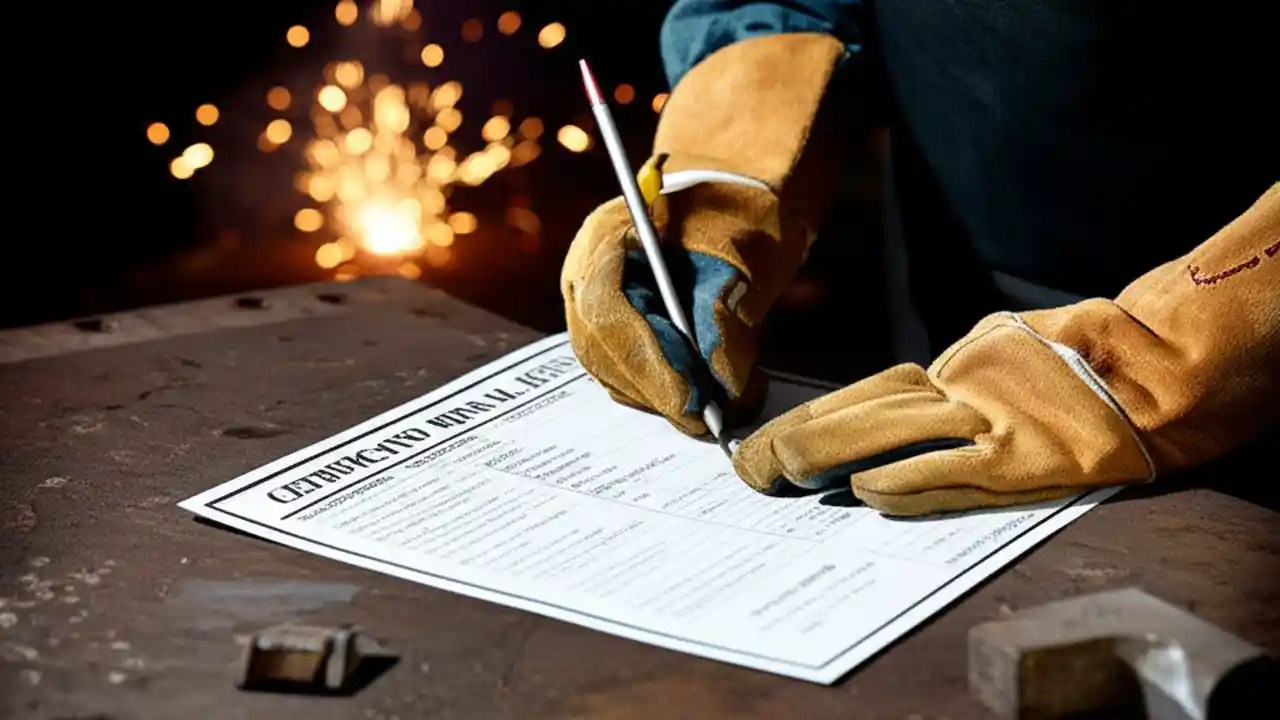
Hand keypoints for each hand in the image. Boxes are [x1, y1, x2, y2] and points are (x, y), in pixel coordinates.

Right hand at [561, 178, 798, 435]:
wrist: (737, 195)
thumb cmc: (739, 209)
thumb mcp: (743, 252)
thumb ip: (727, 314)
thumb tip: (722, 385)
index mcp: (607, 238)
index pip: (607, 310)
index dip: (646, 362)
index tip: (690, 401)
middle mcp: (587, 276)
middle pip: (602, 350)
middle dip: (658, 391)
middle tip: (712, 419)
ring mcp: (595, 305)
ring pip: (614, 372)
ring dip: (665, 398)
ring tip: (723, 407)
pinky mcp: (616, 331)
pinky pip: (629, 375)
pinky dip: (668, 392)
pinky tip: (710, 394)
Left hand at [733, 182, 1279, 515]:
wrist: (1152, 370)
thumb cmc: (1072, 365)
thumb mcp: (997, 354)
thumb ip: (947, 381)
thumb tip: (892, 411)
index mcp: (953, 367)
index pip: (863, 393)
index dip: (809, 419)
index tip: (762, 444)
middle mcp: (961, 388)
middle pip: (862, 409)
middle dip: (796, 438)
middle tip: (749, 469)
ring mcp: (992, 422)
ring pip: (892, 433)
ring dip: (827, 455)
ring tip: (778, 478)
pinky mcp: (1027, 458)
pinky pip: (954, 471)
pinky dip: (907, 483)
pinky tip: (864, 496)